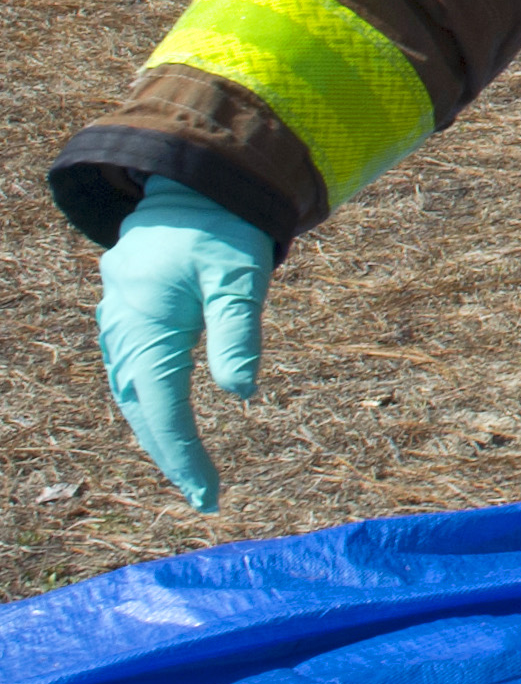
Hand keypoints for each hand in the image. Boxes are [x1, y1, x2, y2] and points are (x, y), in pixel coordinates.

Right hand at [94, 178, 275, 512]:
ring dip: (157, 434)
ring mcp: (116, 325)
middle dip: (171, 456)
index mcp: (146, 326)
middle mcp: (121, 332)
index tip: (209, 494)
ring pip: (132, 395)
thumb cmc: (221, 231)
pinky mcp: (124, 318)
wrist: (190, 187)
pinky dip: (150, 406)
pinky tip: (168, 425)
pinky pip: (131, 374)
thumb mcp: (240, 278)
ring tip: (192, 472)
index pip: (164, 409)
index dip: (184, 456)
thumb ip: (238, 333)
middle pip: (142, 410)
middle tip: (205, 496)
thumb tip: (241, 393)